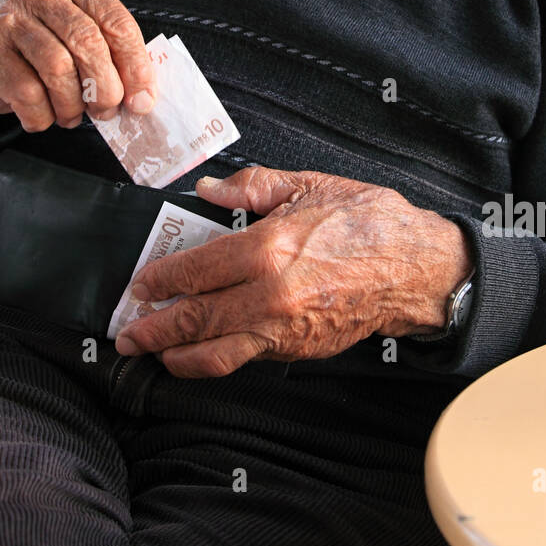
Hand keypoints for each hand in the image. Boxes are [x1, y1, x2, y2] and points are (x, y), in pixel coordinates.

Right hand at [0, 0, 155, 133]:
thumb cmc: (41, 46)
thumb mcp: (78, 33)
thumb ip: (110, 53)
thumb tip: (142, 97)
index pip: (115, 20)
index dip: (135, 64)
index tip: (143, 99)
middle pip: (87, 42)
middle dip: (105, 87)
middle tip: (106, 110)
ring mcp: (9, 16)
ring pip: (58, 68)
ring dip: (72, 104)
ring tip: (72, 115)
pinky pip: (28, 93)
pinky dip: (43, 115)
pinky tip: (44, 116)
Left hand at [114, 166, 473, 376]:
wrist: (417, 268)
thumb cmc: (368, 223)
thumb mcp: (309, 185)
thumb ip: (252, 187)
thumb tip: (207, 190)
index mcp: (267, 248)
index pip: (194, 271)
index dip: (159, 281)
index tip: (139, 286)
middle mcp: (270, 295)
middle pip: (194, 320)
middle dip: (153, 329)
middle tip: (127, 332)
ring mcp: (284, 329)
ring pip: (215, 353)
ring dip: (176, 355)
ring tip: (153, 352)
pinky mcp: (298, 350)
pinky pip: (245, 359)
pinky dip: (215, 360)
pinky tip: (199, 353)